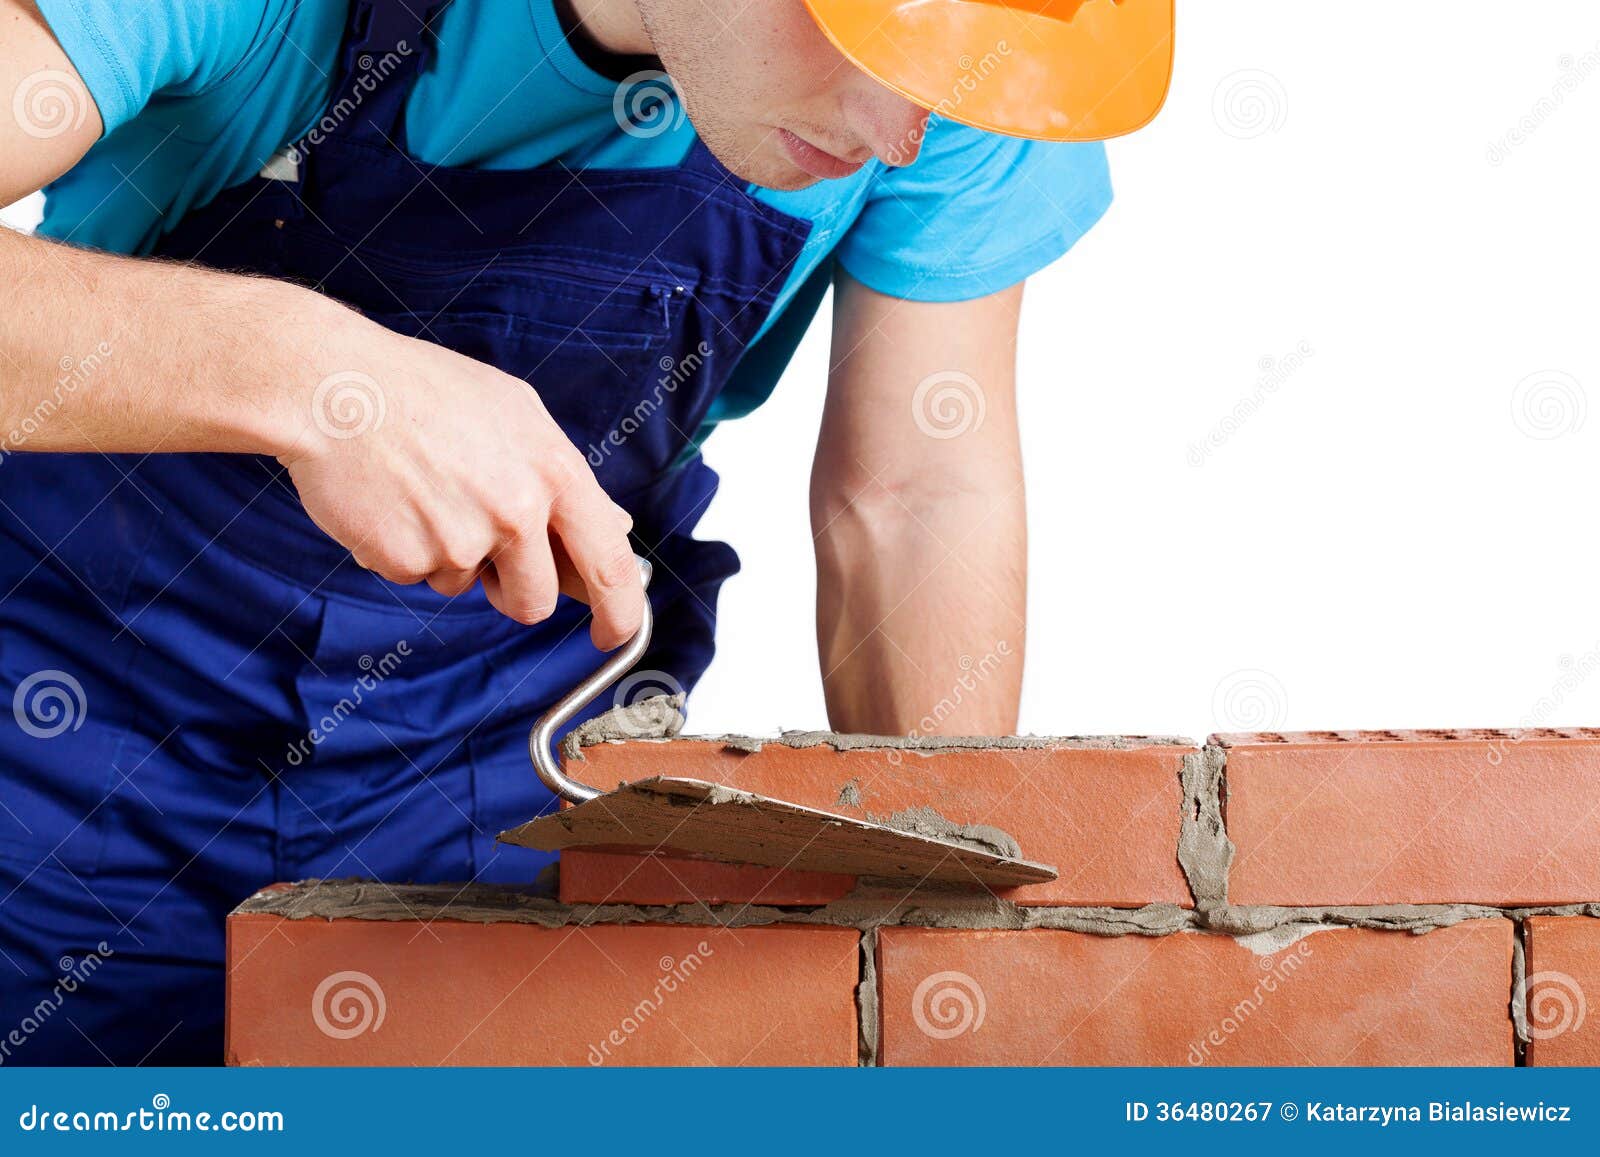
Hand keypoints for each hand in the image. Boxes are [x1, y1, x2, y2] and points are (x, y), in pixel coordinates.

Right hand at [276, 306, 644, 648]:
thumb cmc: (425, 391)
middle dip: (513, 593)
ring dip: (451, 558)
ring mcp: (460, 539)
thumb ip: (565, 480)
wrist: (334, 387)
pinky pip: (417, 576)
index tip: (611, 633)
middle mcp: (517, 510)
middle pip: (534, 602)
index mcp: (555, 471)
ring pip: (467, 586)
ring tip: (425, 494)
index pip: (610, 565)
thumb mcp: (518, 415)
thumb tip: (615, 527)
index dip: (619, 613)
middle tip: (483, 551)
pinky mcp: (407, 559)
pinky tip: (391, 500)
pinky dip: (405, 550)